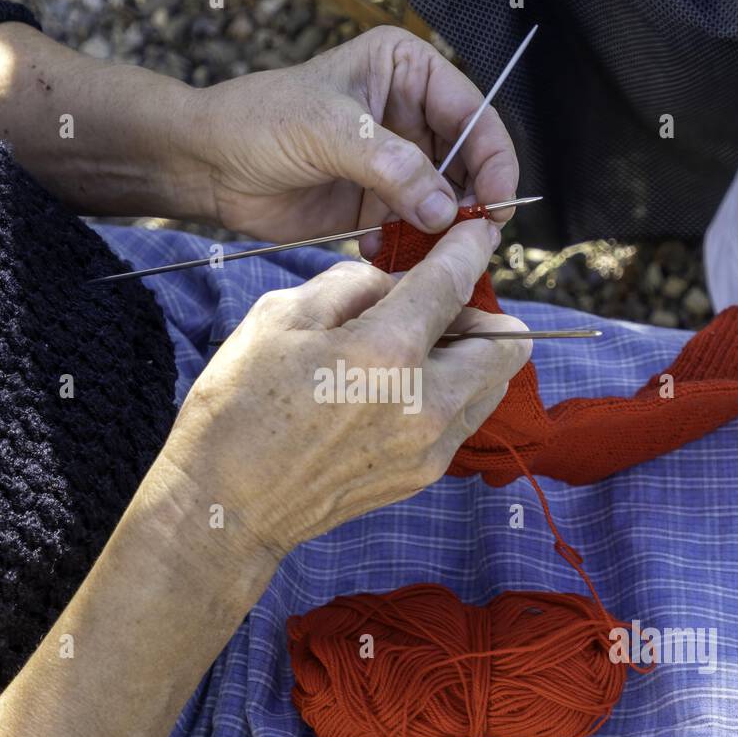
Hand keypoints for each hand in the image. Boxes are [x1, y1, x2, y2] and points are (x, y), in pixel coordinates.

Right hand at [150, 218, 531, 568]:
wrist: (228, 505)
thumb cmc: (239, 406)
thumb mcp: (280, 316)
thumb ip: (351, 286)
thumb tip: (395, 284)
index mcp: (385, 351)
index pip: (455, 280)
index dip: (471, 244)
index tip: (477, 231)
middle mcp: (425, 402)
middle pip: (509, 342)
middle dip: (481, 312)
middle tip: (436, 310)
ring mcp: (431, 445)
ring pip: (494, 383)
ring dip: (471, 356)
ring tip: (414, 352)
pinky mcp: (425, 474)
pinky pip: (464, 418)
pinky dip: (449, 393)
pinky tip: (395, 392)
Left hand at [186, 26, 520, 254]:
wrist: (208, 165)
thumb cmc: (258, 121)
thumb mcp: (329, 131)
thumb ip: (392, 166)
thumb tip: (446, 208)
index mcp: (407, 70)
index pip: (474, 113)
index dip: (494, 159)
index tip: (499, 202)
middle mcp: (408, 113)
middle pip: (467, 163)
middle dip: (469, 201)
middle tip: (470, 237)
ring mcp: (394, 162)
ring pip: (442, 202)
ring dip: (439, 231)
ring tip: (425, 252)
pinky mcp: (375, 202)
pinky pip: (411, 229)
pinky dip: (406, 246)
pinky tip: (380, 252)